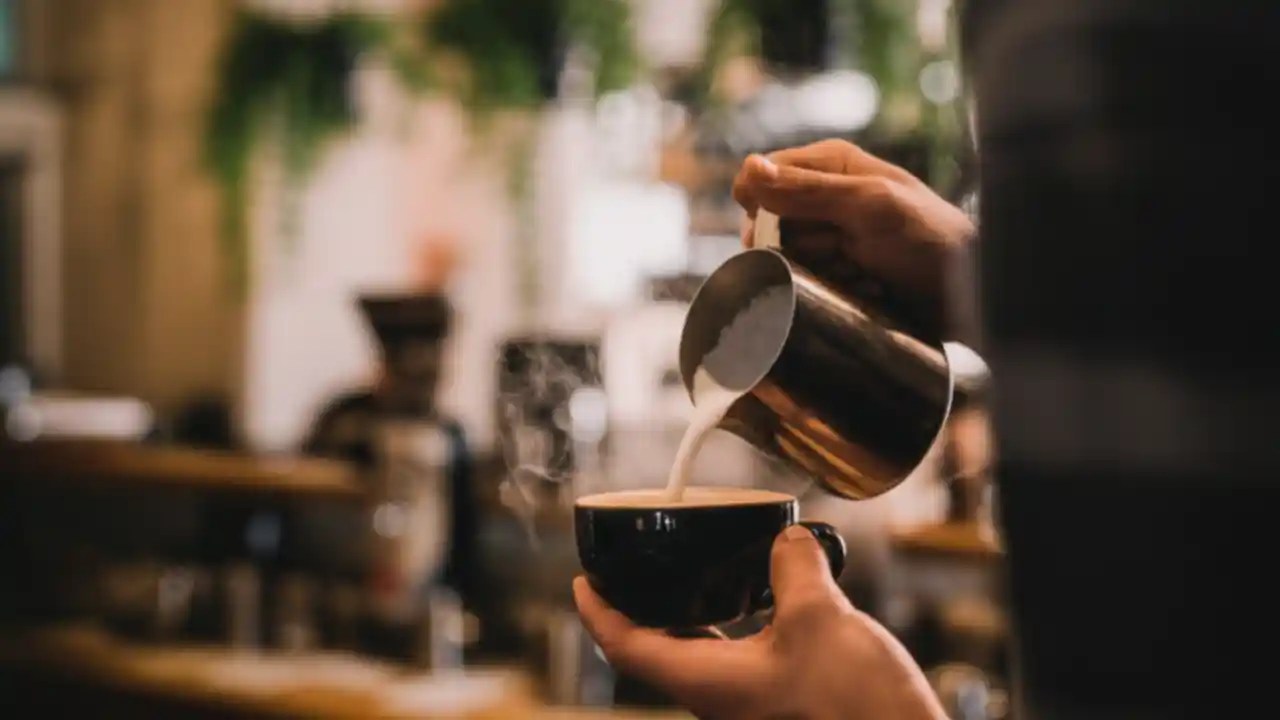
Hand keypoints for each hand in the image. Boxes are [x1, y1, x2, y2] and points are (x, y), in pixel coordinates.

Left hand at [574, 526, 946, 719]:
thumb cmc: (854, 707)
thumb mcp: (821, 619)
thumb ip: (795, 569)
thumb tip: (788, 537)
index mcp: (705, 682)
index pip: (627, 646)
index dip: (598, 613)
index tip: (582, 582)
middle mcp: (719, 699)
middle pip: (659, 650)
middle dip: (642, 608)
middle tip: (636, 568)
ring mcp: (750, 706)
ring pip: (702, 656)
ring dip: (691, 615)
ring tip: (694, 574)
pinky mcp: (782, 705)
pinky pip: (741, 661)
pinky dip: (736, 627)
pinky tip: (765, 601)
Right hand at [732, 139, 973, 336]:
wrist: (969, 293)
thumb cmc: (928, 239)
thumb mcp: (869, 207)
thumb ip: (808, 189)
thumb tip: (748, 169)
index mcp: (829, 164)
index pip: (761, 178)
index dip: (763, 208)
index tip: (786, 232)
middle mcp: (824, 195)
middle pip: (767, 222)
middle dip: (791, 246)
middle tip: (837, 253)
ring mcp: (830, 235)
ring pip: (783, 256)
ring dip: (810, 272)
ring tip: (853, 273)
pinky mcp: (836, 270)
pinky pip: (804, 282)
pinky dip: (823, 289)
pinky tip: (857, 288)